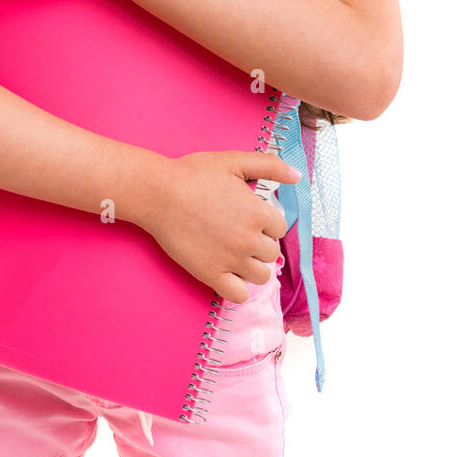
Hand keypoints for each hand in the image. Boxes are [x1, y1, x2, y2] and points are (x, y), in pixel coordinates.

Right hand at [136, 150, 302, 303]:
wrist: (158, 193)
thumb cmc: (193, 174)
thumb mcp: (234, 160)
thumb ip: (270, 165)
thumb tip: (297, 176)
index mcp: (258, 212)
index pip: (280, 227)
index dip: (265, 221)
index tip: (248, 216)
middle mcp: (249, 239)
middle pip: (272, 253)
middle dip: (259, 243)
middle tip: (237, 233)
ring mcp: (231, 260)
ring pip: (261, 276)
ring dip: (252, 266)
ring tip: (234, 253)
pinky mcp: (211, 274)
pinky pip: (239, 295)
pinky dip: (237, 288)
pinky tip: (227, 273)